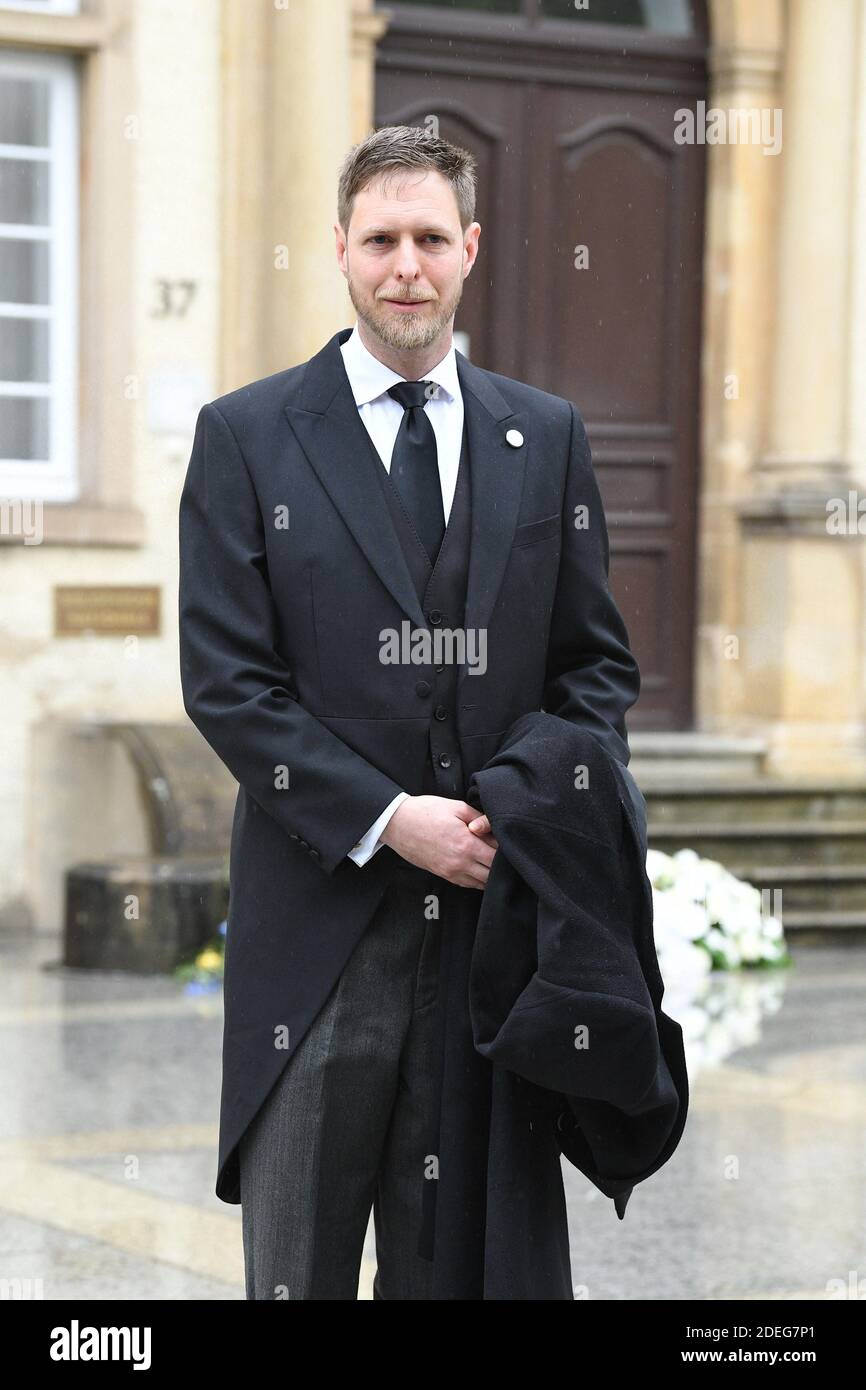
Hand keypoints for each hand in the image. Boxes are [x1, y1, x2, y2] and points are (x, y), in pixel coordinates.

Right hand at [380, 795, 497, 888]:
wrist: (397, 823)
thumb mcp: (457, 807)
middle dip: (500, 865)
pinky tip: (479, 867)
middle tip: (502, 853)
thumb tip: (495, 829)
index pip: (497, 857)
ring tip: (490, 860)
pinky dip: (477, 879)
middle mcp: (460, 863)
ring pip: (481, 883)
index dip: (506, 851)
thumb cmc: (426, 812)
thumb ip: (479, 819)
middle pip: (492, 874)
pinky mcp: (443, 875)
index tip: (508, 842)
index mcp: (466, 844)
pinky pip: (468, 884)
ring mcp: (451, 872)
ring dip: (490, 874)